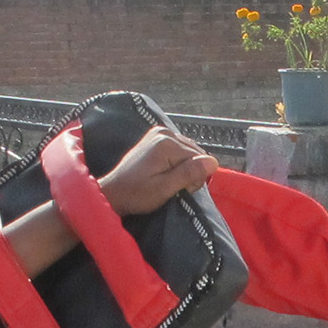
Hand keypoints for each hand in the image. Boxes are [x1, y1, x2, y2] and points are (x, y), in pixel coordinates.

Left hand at [99, 127, 216, 217]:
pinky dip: (176, 162)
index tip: (178, 189)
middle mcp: (165, 132)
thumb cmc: (137, 194)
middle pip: (196, 153)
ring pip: (189, 152)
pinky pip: (180, 149)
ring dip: (183, 168)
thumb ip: (188, 174)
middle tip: (171, 186)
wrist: (113, 192)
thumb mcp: (164, 189)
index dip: (194, 178)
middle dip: (189, 172)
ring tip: (165, 180)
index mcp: (167, 143)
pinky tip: (164, 172)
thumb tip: (213, 162)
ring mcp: (159, 133)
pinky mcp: (156, 137)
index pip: (200, 159)